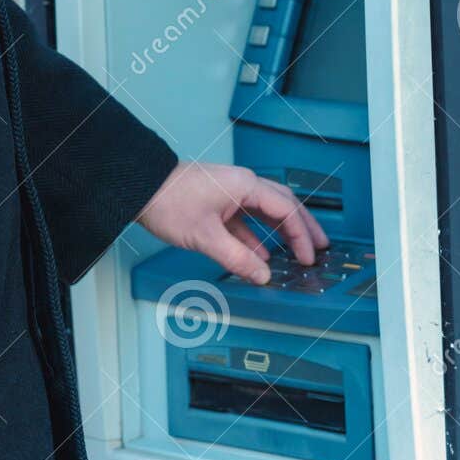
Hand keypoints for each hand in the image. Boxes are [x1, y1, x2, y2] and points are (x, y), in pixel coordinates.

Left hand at [138, 160, 329, 285]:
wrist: (139, 188)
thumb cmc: (168, 201)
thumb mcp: (205, 236)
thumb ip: (237, 258)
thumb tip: (262, 275)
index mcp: (244, 185)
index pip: (286, 210)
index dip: (301, 236)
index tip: (309, 256)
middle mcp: (241, 185)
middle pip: (283, 205)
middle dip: (303, 227)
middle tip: (321, 246)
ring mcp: (229, 193)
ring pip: (265, 212)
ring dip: (282, 232)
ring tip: (297, 251)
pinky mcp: (216, 203)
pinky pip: (246, 220)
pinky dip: (256, 237)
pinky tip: (261, 255)